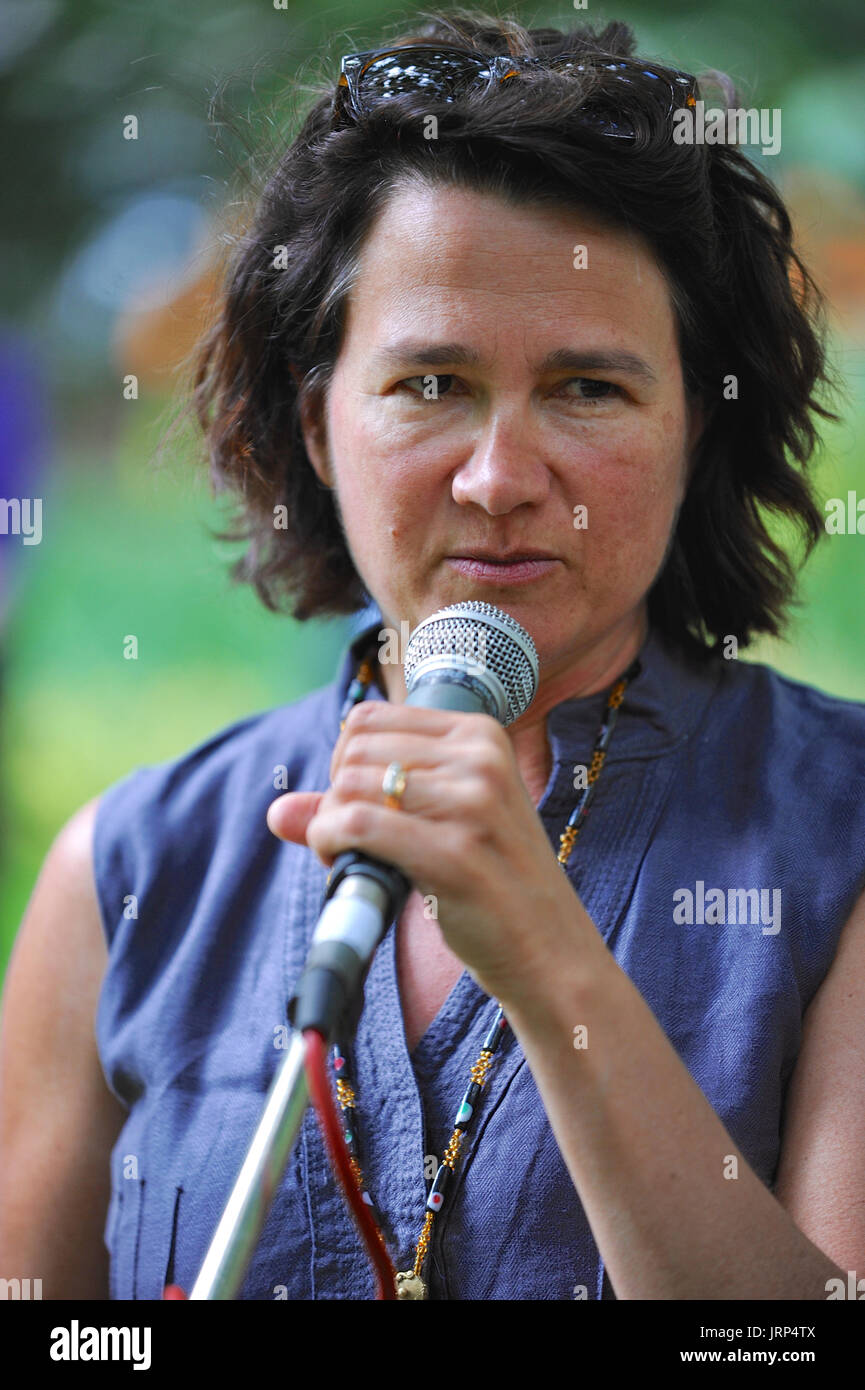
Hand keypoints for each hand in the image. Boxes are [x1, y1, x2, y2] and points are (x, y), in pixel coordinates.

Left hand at [265, 699, 596, 1009]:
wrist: (550, 951)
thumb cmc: (491, 884)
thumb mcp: (438, 824)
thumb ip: (360, 804)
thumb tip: (279, 811)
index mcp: (481, 734)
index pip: (368, 718)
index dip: (342, 764)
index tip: (357, 806)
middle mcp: (480, 757)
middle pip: (353, 751)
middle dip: (334, 797)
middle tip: (352, 840)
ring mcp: (472, 803)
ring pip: (349, 787)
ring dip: (330, 827)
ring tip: (351, 857)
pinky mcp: (456, 851)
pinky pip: (358, 826)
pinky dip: (332, 844)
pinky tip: (343, 864)